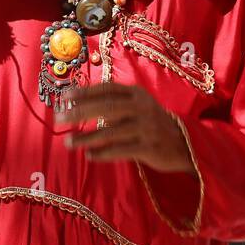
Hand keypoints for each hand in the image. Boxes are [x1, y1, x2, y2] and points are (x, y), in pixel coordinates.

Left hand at [55, 83, 195, 172]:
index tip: (64, 96)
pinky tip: (89, 155)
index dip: (85, 92)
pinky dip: (103, 153)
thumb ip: (115, 103)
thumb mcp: (138, 106)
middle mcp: (142, 107)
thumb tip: (78, 105)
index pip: (107, 89)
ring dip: (87, 137)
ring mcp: (146, 127)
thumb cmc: (152, 123)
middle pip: (106, 107)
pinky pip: (120, 150)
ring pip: (111, 131)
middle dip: (80, 112)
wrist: (185, 143)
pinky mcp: (149, 147)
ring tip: (68, 142)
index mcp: (137, 94)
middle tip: (59, 118)